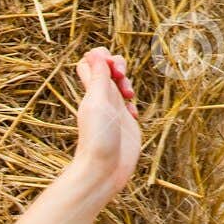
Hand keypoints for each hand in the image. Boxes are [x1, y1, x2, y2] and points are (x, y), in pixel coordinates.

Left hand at [73, 46, 140, 196]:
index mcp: (91, 91)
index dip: (102, 56)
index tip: (111, 67)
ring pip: (119, 85)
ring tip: (129, 97)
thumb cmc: (99, 138)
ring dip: (128, 83)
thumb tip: (94, 53)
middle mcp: (101, 98)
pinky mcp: (124, 124)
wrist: (104, 170)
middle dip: (119, 65)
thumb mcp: (98, 102)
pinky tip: (133, 117)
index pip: (89, 62)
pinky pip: (129, 106)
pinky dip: (134, 105)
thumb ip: (98, 78)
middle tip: (121, 77)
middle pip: (107, 69)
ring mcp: (112, 111)